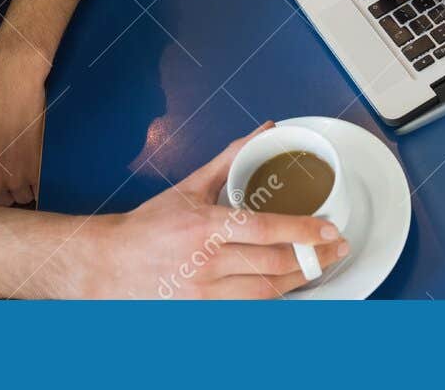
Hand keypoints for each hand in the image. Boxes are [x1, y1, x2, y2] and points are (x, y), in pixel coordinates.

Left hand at [0, 45, 47, 205]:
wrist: (10, 87)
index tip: (1, 178)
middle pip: (4, 202)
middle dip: (10, 186)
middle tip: (16, 163)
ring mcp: (13, 182)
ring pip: (25, 195)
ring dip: (29, 181)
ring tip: (29, 156)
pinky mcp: (37, 172)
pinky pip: (42, 188)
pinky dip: (44, 178)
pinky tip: (40, 159)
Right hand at [75, 125, 347, 298]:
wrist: (108, 266)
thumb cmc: (149, 225)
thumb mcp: (189, 186)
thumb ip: (230, 158)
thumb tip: (264, 131)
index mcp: (205, 226)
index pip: (265, 229)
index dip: (302, 231)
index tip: (330, 230)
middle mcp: (206, 262)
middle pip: (272, 265)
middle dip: (312, 258)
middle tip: (336, 249)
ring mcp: (203, 294)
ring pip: (264, 293)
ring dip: (298, 281)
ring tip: (319, 267)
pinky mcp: (200, 314)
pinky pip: (246, 310)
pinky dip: (271, 299)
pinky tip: (287, 288)